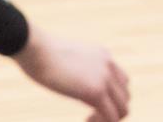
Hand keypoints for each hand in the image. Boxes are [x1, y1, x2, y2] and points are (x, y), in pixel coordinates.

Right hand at [13, 23, 130, 120]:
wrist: (37, 48)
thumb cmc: (39, 53)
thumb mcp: (62, 57)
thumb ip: (72, 66)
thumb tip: (66, 75)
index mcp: (102, 56)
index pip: (121, 81)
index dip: (110, 97)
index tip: (91, 103)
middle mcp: (108, 66)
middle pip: (125, 95)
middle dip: (111, 110)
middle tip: (90, 116)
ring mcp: (104, 78)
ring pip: (123, 108)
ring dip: (109, 119)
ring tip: (89, 119)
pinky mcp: (95, 91)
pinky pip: (111, 116)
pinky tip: (85, 120)